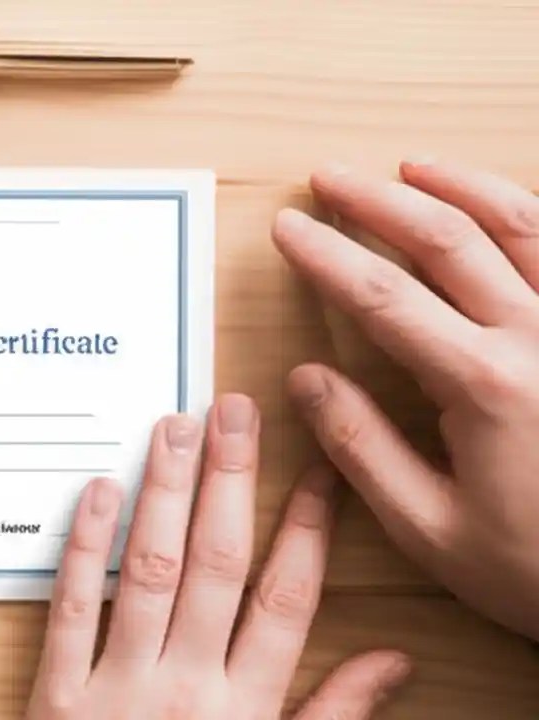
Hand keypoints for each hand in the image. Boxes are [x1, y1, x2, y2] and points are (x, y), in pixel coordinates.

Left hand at [26, 396, 409, 719]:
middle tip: (234, 412)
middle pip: (218, 566)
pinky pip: (70, 609)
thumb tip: (391, 660)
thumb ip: (330, 714)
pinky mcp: (58, 696)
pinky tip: (98, 490)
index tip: (317, 468)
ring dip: (163, 494)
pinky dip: (83, 548)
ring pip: (149, 572)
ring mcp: (119, 690)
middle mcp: (187, 689)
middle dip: (230, 482)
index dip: (307, 528)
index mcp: (246, 708)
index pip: (287, 599)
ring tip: (175, 428)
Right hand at [272, 160, 538, 640]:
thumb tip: (305, 380)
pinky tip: (505, 205)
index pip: (383, 297)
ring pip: (521, 225)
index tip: (288, 227)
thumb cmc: (537, 568)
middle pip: (447, 240)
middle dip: (378, 200)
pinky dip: (532, 214)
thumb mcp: (430, 527)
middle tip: (329, 179)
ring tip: (411, 168)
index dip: (326, 254)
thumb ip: (362, 447)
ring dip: (460, 186)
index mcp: (486, 386)